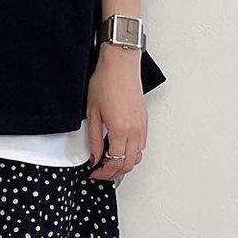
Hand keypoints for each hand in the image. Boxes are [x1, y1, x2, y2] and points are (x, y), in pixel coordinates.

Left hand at [85, 43, 146, 180]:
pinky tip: (121, 149)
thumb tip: (94, 156)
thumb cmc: (106, 81)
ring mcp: (142, 126)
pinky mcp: (144, 120)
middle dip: (114, 173)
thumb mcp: (92, 112)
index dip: (103, 173)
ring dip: (125, 164)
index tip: (94, 173)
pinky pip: (142, 144)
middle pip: (128, 164)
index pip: (114, 163)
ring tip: (110, 163)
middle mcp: (134, 131)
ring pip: (137, 156)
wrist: (120, 63)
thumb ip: (94, 138)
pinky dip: (132, 153)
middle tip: (101, 172)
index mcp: (120, 130)